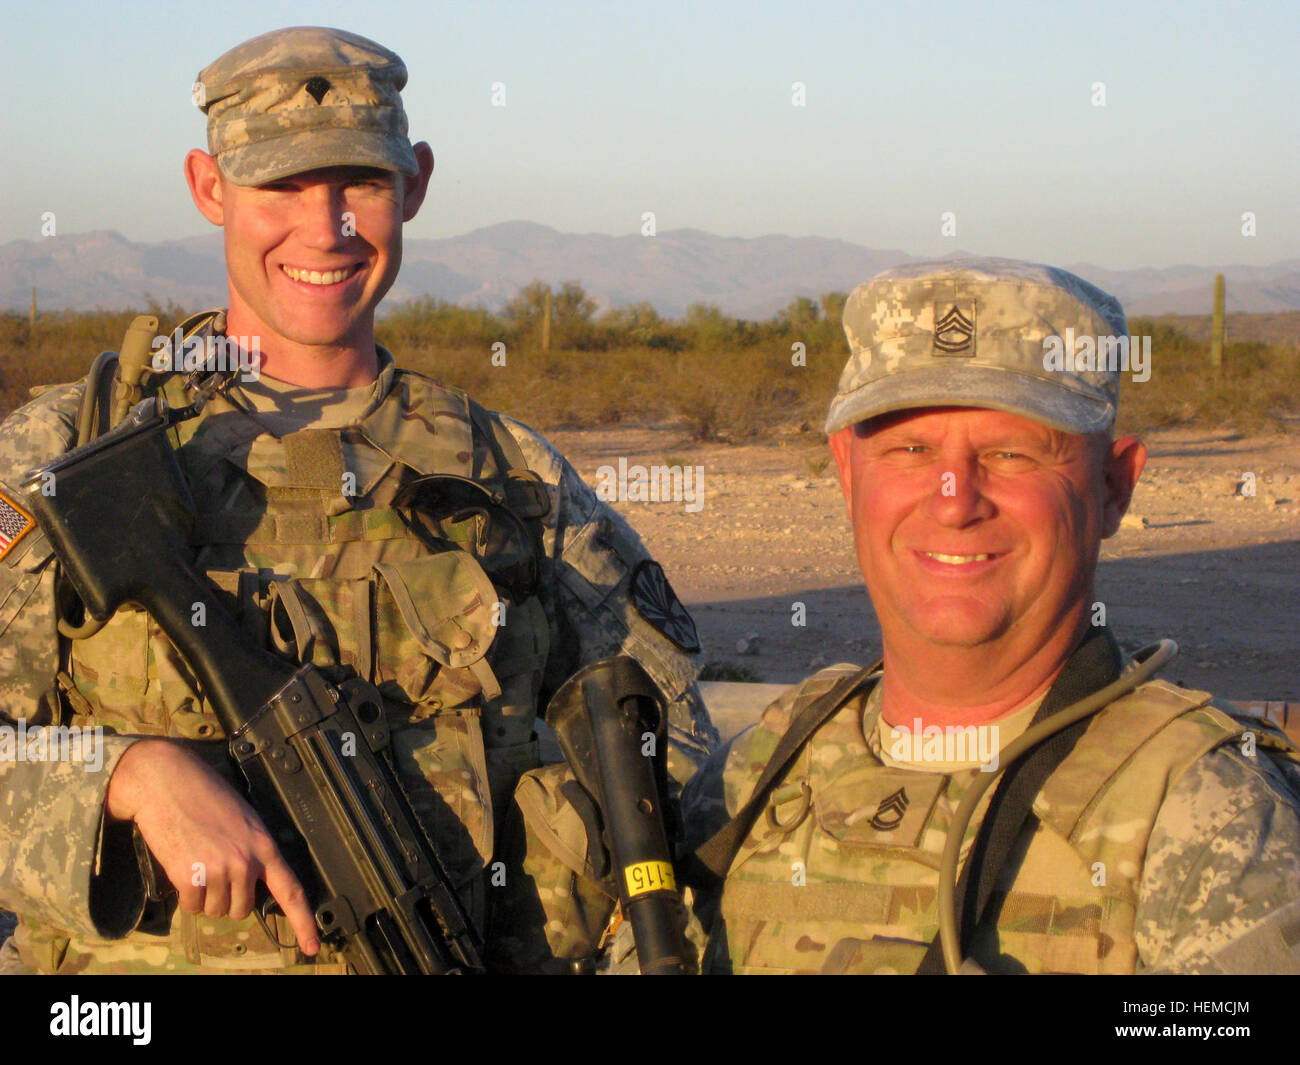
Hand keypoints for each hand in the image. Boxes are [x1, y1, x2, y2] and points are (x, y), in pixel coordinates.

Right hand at [105, 739, 319, 954]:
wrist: (168, 783)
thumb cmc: (205, 797)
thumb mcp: (244, 820)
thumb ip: (254, 851)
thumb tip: (255, 882)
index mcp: (264, 846)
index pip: (291, 891)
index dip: (303, 922)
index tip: (312, 947)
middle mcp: (245, 862)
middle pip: (242, 909)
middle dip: (228, 898)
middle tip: (215, 868)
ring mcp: (218, 871)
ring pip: (216, 910)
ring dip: (205, 896)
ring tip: (198, 861)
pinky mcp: (189, 877)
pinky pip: (192, 907)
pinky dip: (186, 895)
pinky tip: (183, 867)